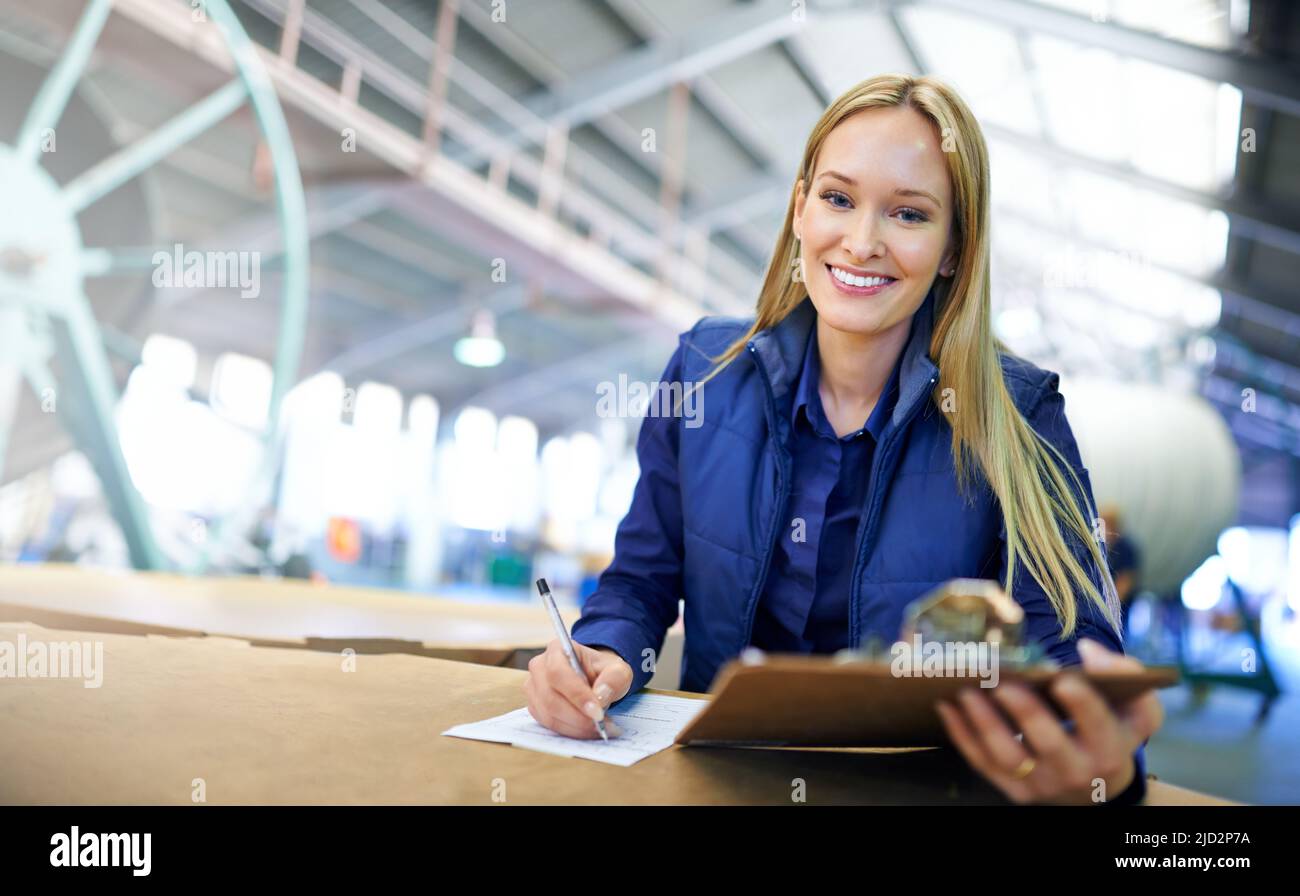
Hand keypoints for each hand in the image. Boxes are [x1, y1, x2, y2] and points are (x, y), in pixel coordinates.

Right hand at [524, 640, 633, 738]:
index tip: (597, 713)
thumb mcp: (618, 670)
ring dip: (575, 727)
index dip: (576, 695)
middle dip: (578, 717)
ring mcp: (533, 688)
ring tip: (599, 729)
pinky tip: (587, 730)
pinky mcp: (535, 706)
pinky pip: (548, 724)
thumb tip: (600, 695)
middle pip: (550, 697)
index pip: (558, 673)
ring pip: (548, 714)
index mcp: (557, 649)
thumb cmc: (603, 672)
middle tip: (601, 726)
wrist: (595, 679)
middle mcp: (539, 666)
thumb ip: (614, 678)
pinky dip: (570, 731)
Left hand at [935, 637, 1163, 804]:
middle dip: (1025, 711)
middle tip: (1002, 682)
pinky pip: (981, 763)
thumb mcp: (1137, 709)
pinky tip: (947, 706)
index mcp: (1109, 748)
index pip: (1097, 726)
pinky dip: (961, 735)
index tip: (1063, 679)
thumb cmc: (1114, 732)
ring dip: (983, 723)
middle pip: (1048, 743)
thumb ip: (1127, 675)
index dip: (1082, 704)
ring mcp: (1041, 784)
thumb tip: (1088, 651)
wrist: (1099, 785)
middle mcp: (1076, 771)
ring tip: (965, 691)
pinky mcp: (1013, 789)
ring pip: (1007, 756)